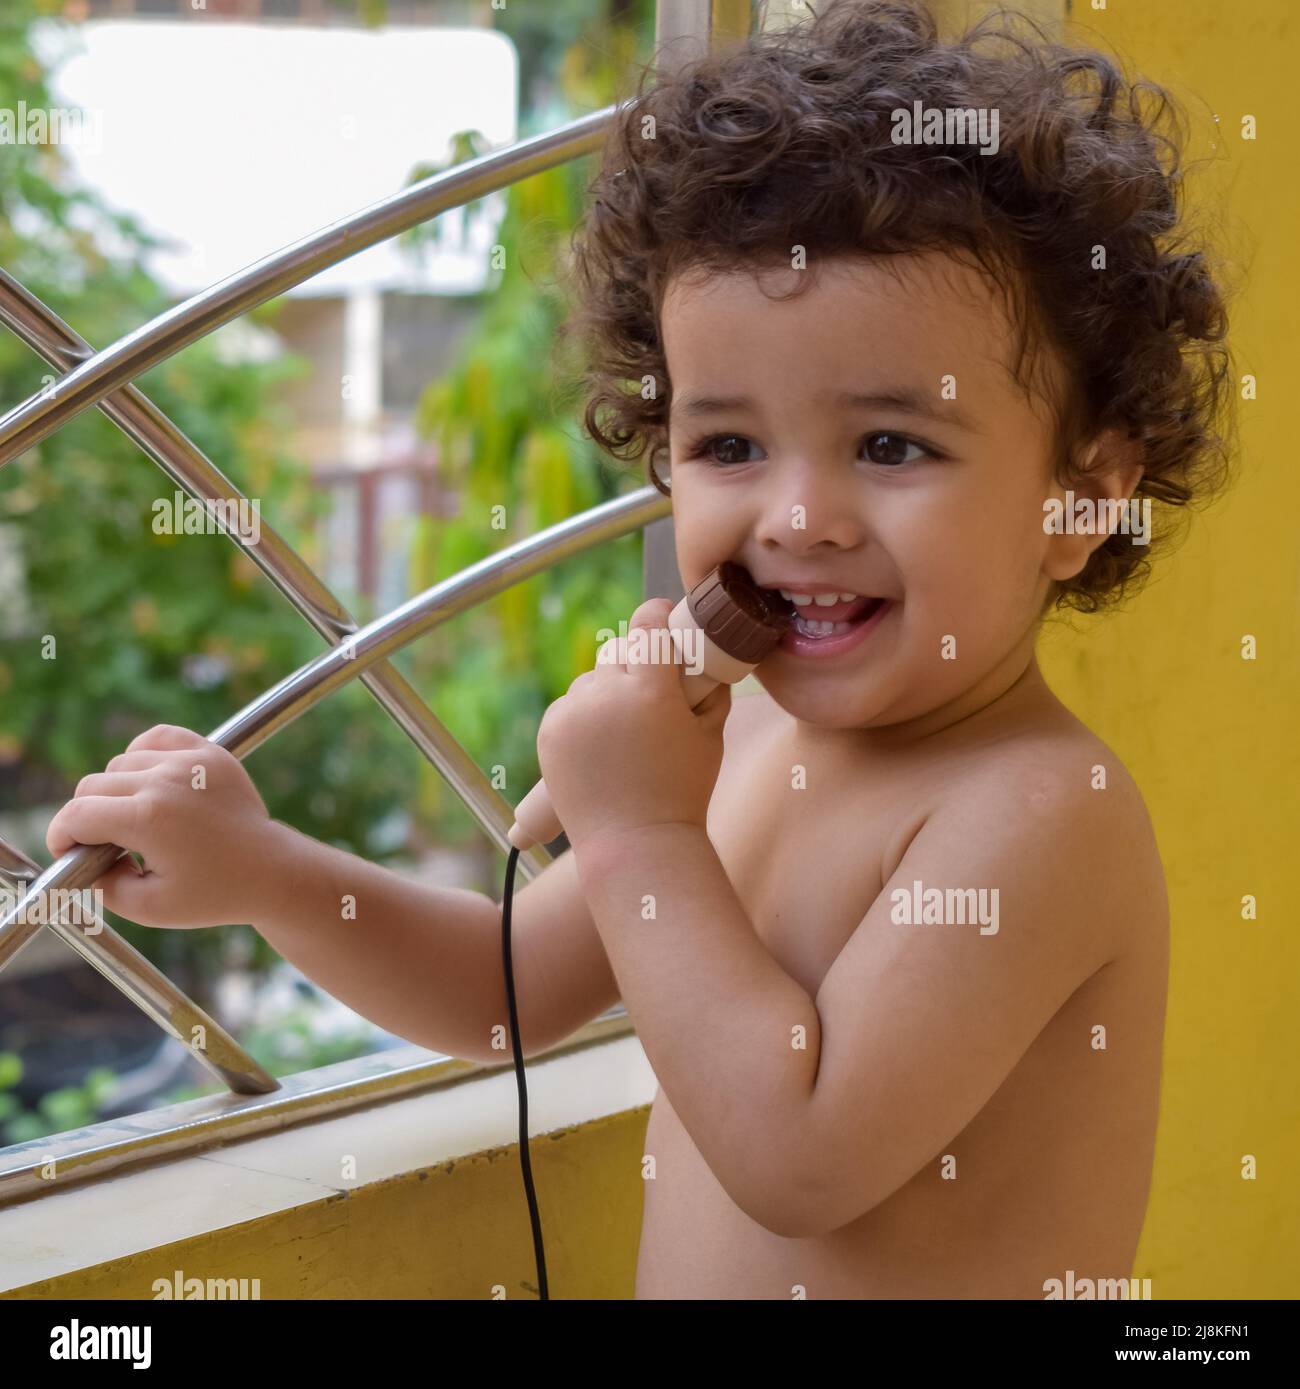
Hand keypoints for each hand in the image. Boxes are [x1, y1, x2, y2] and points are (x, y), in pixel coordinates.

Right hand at [44, 723, 280, 927]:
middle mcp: (167, 781)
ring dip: (117, 789)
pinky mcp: (210, 753)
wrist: (272, 871)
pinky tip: (149, 782)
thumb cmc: (214, 894)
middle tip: (104, 843)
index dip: (61, 835)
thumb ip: (103, 885)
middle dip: (88, 817)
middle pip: (93, 786)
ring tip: (135, 819)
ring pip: (121, 763)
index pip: (77, 814)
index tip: (66, 851)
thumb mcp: (149, 908)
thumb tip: (83, 858)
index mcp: (149, 819)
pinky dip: (144, 756)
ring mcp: (191, 761)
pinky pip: (157, 739)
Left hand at [536, 598, 730, 854]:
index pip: (648, 621)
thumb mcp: (712, 733)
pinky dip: (586, 714)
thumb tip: (700, 655)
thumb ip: (708, 686)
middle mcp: (605, 693)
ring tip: (626, 729)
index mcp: (649, 689)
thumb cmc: (683, 790)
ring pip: (592, 677)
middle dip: (637, 662)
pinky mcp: (550, 731)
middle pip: (620, 649)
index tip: (667, 624)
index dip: (659, 618)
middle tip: (653, 692)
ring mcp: (572, 712)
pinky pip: (571, 703)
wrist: (635, 844)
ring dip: (609, 689)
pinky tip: (603, 743)